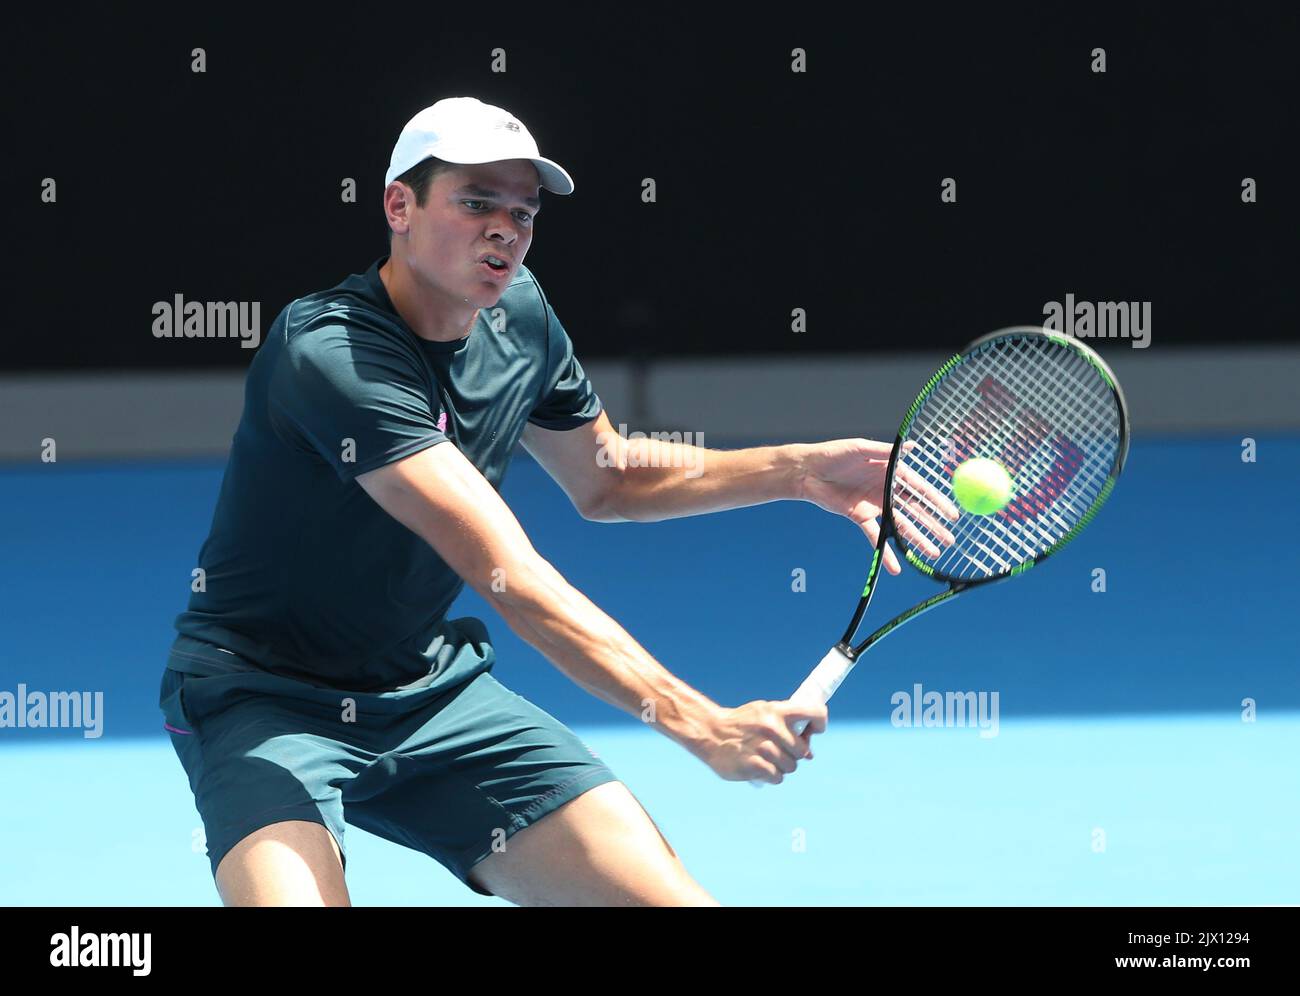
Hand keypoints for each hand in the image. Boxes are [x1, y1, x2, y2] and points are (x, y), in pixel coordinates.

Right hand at [696, 700, 828, 783]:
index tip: (814, 730)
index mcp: (776, 710)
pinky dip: (771, 776)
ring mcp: (763, 748)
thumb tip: (810, 753)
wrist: (710, 733)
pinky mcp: (754, 766)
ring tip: (766, 758)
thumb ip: (788, 726)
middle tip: (779, 749)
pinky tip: (760, 767)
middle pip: (802, 751)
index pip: (814, 712)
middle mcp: (772, 728)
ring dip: (781, 766)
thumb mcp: (763, 712)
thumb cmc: (742, 723)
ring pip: (791, 767)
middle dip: (794, 753)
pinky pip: (777, 778)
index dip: (820, 723)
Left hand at [795, 439, 960, 573]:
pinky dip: (885, 553)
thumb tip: (913, 447)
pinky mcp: (860, 517)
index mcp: (890, 471)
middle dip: (933, 525)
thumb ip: (886, 452)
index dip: (936, 501)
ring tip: (933, 553)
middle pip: (915, 510)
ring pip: (900, 526)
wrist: (807, 471)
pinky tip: (896, 567)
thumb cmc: (834, 454)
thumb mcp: (861, 448)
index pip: (919, 488)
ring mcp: (874, 505)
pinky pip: (876, 537)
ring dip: (916, 540)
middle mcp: (886, 489)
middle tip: (950, 540)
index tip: (952, 514)